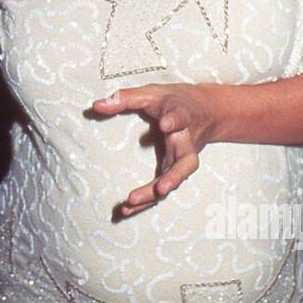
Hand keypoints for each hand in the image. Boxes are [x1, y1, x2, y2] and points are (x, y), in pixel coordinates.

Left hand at [91, 83, 221, 215]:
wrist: (206, 111)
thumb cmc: (173, 101)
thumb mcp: (151, 93)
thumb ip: (125, 98)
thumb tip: (96, 105)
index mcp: (182, 116)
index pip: (180, 117)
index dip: (175, 120)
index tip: (167, 124)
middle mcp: (186, 142)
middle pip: (186, 163)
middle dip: (174, 177)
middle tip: (161, 189)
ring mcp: (181, 160)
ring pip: (173, 180)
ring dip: (154, 194)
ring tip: (131, 202)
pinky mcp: (174, 170)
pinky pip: (162, 188)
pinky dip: (146, 200)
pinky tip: (126, 209)